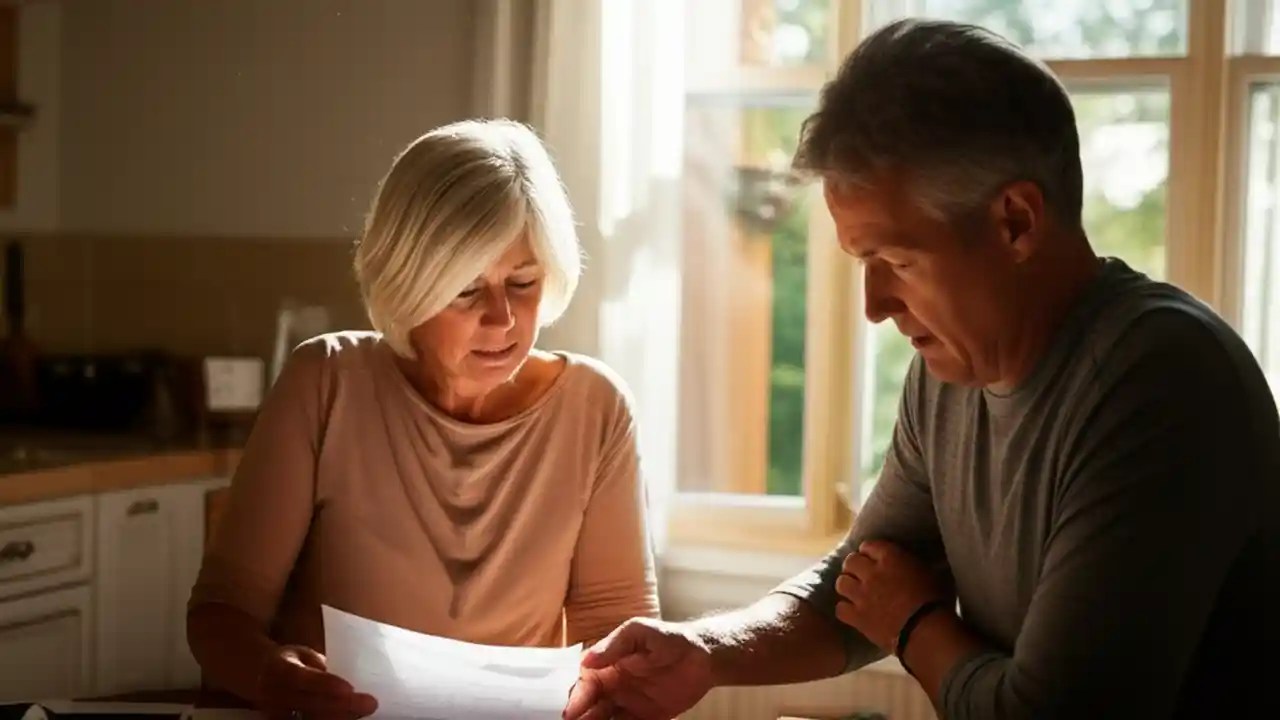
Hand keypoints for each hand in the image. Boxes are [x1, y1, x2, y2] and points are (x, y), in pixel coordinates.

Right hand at [254, 644, 377, 719]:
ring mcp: (274, 713)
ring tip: (362, 712)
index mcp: (278, 668)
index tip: (350, 688)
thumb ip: (322, 667)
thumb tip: (355, 677)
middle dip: (343, 706)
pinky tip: (348, 718)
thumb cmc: (293, 662)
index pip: (301, 677)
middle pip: (309, 704)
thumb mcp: (305, 655)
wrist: (262, 675)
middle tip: (370, 704)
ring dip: (339, 717)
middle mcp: (272, 693)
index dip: (325, 684)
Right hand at [563, 618, 713, 719]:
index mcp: (607, 664)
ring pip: (603, 719)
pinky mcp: (644, 718)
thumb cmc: (669, 637)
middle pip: (589, 705)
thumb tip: (586, 660)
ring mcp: (627, 703)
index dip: (577, 698)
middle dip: (581, 717)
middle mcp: (613, 685)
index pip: (585, 683)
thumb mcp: (640, 632)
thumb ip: (614, 645)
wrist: (705, 657)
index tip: (571, 712)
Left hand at [834, 540, 948, 650]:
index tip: (873, 558)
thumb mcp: (927, 572)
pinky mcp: (857, 616)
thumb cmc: (935, 600)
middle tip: (860, 574)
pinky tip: (853, 612)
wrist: (926, 631)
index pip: (869, 545)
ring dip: (847, 586)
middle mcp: (871, 572)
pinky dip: (845, 610)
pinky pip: (840, 609)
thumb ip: (909, 563)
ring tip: (854, 592)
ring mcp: (862, 595)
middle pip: (850, 561)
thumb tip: (904, 562)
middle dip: (854, 566)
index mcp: (890, 557)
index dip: (870, 552)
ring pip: (841, 583)